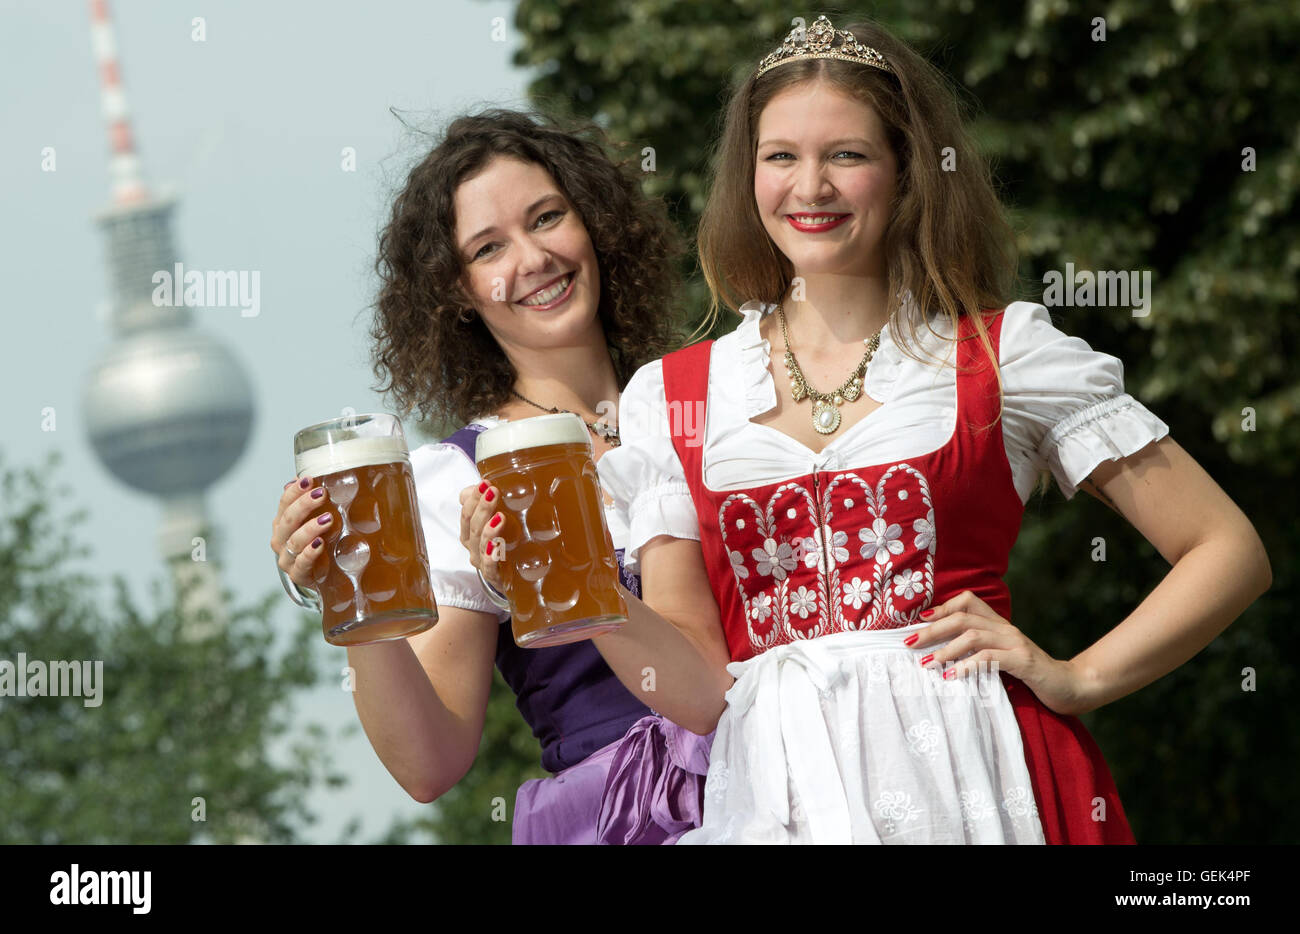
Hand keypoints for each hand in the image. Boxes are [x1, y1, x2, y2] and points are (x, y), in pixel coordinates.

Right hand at [269, 476, 333, 588]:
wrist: (324, 576)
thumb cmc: (321, 541)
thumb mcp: (317, 519)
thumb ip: (314, 502)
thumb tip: (311, 477)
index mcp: (282, 522)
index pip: (284, 503)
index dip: (295, 491)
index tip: (309, 480)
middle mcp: (281, 539)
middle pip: (287, 520)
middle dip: (303, 505)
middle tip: (321, 494)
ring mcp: (287, 559)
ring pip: (294, 541)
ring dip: (310, 528)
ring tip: (327, 519)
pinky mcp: (298, 575)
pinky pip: (301, 564)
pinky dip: (310, 553)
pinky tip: (320, 544)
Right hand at [458, 481, 506, 591]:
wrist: (514, 578)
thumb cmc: (502, 546)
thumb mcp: (495, 521)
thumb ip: (484, 503)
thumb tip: (478, 486)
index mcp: (470, 533)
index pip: (466, 513)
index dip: (473, 497)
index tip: (485, 483)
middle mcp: (473, 547)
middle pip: (473, 526)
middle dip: (482, 507)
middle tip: (493, 492)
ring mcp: (483, 562)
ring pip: (480, 544)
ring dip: (488, 529)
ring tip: (499, 517)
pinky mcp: (495, 577)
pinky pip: (489, 567)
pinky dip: (490, 557)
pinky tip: (496, 548)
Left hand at [908, 590, 1090, 716]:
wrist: (1071, 686)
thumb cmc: (1031, 676)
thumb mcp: (1002, 658)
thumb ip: (979, 651)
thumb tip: (941, 654)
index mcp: (999, 625)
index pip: (967, 602)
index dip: (941, 608)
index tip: (918, 621)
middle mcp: (1005, 629)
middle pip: (962, 618)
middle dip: (932, 630)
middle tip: (908, 643)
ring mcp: (1015, 643)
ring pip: (973, 636)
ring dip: (945, 649)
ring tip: (926, 663)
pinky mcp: (1023, 661)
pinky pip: (990, 658)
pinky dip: (968, 665)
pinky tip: (952, 676)